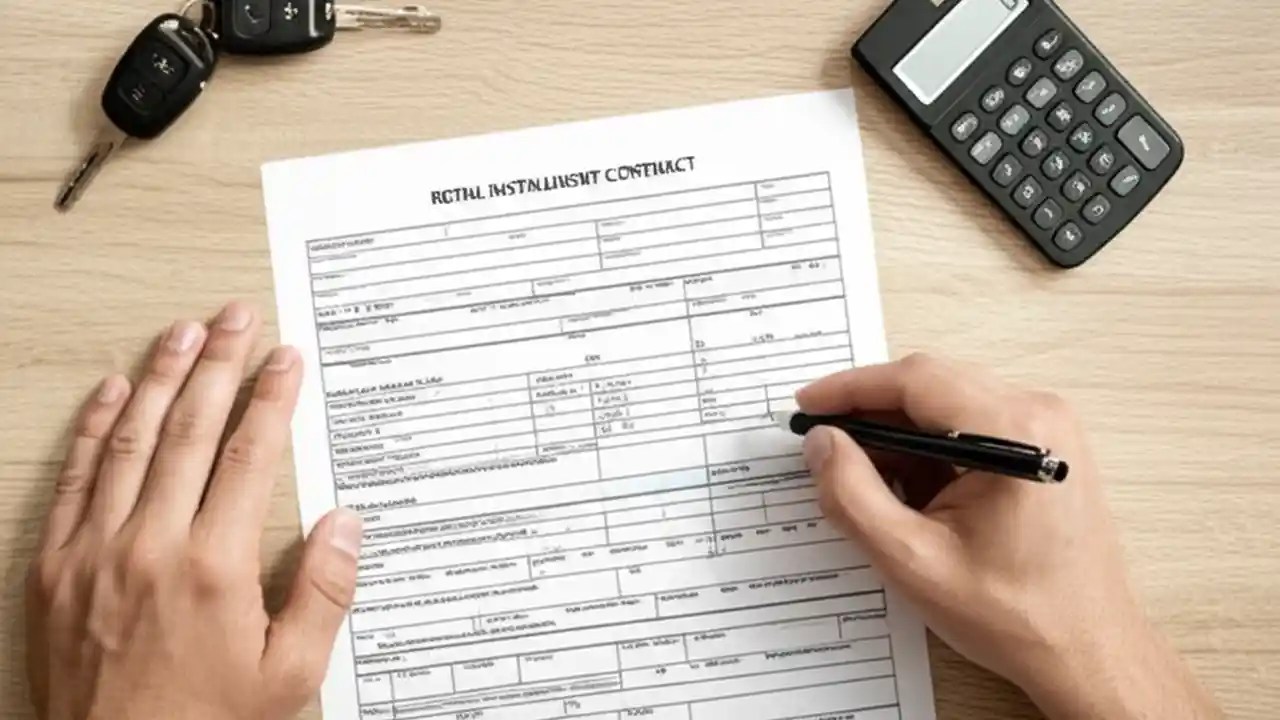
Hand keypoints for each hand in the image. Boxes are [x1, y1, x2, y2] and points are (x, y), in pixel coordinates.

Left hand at [25, 302, 362, 719]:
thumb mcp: (287, 676)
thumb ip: (322, 595)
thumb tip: (348, 525)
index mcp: (214, 566)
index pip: (248, 455)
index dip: (271, 397)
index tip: (285, 358)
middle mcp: (150, 545)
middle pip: (189, 430)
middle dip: (217, 364)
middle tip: (233, 317)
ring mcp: (94, 551)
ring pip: (130, 440)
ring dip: (157, 379)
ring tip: (180, 333)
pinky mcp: (54, 567)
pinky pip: (73, 478)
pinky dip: (93, 428)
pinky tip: (111, 392)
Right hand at [797, 353, 1219, 719]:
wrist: (1089, 651)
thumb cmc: (1015, 615)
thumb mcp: (913, 560)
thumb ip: (854, 496)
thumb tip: (820, 443)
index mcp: (1016, 431)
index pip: (916, 380)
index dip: (851, 388)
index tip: (807, 406)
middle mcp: (1040, 414)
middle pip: (932, 383)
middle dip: (870, 409)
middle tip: (822, 442)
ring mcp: (1049, 428)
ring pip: (949, 401)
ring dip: (899, 430)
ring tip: (860, 475)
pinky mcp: (1047, 447)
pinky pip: (973, 423)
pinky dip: (930, 445)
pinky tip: (905, 487)